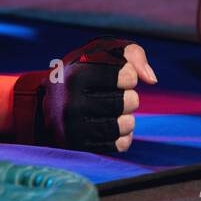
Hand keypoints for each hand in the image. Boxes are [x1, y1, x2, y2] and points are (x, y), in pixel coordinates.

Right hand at [13, 38, 157, 151]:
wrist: (49, 103)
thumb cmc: (84, 72)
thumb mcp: (101, 52)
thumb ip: (132, 53)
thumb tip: (151, 79)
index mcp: (76, 75)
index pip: (128, 76)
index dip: (128, 75)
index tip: (116, 76)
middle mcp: (73, 104)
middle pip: (131, 101)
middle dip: (129, 96)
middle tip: (115, 95)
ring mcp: (74, 129)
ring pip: (127, 125)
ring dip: (127, 117)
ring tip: (113, 111)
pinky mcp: (80, 148)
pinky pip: (121, 145)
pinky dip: (123, 135)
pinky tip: (110, 125)